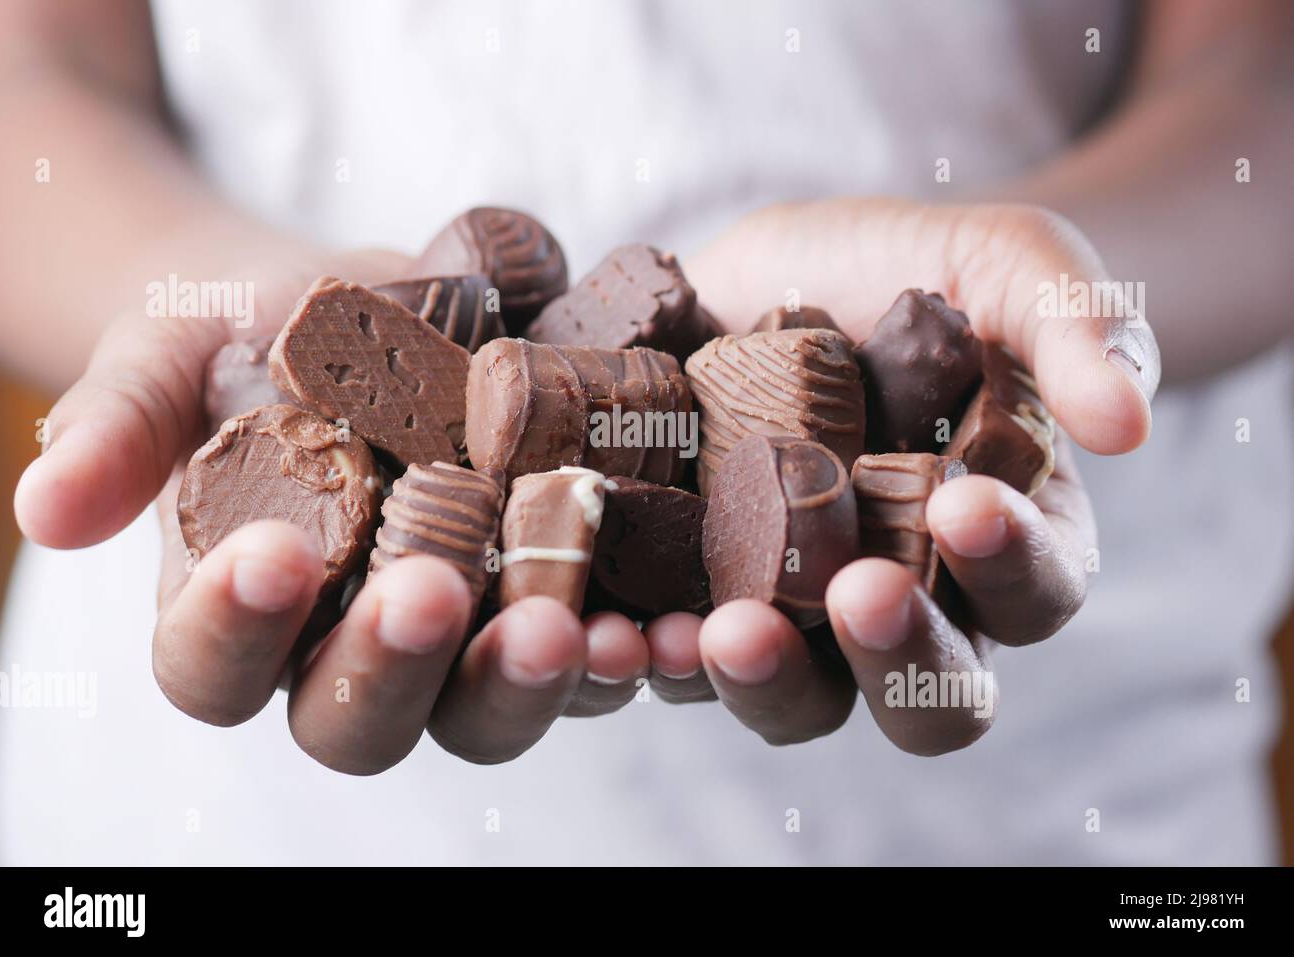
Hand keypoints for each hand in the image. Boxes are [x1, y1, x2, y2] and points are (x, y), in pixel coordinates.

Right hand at [14, 246, 650, 773]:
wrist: (359, 304)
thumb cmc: (245, 331)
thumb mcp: (171, 353)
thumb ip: (117, 425)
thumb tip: (42, 506)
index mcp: (236, 614)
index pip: (209, 666)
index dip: (233, 630)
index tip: (271, 556)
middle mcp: (343, 652)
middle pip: (357, 720)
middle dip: (391, 669)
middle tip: (431, 595)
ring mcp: (454, 640)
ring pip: (481, 710)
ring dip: (523, 682)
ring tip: (571, 626)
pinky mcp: (543, 602)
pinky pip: (582, 649)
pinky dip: (619, 644)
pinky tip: (655, 617)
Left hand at [672, 198, 1158, 753]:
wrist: (775, 268)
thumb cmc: (910, 263)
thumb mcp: (1001, 262)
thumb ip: (1076, 322)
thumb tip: (1129, 420)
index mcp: (1003, 540)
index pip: (1036, 589)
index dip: (1011, 563)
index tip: (964, 501)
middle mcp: (907, 601)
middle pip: (926, 691)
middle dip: (899, 653)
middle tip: (861, 593)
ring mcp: (797, 614)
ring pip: (801, 699)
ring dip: (764, 680)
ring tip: (720, 634)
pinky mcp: (700, 597)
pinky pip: (681, 659)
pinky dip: (653, 656)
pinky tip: (623, 631)